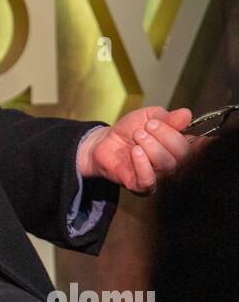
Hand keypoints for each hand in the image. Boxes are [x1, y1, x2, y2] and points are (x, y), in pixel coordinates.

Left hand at [76, 106, 193, 194]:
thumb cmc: (130, 130)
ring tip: (137, 136)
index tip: (166, 121)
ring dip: (150, 145)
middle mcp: (174, 163)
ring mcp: (159, 177)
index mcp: (179, 146)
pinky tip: (135, 151)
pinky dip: (142, 164)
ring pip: (166, 165)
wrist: (106, 141)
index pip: (195, 144)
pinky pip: (149, 180)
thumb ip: (168, 117)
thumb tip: (187, 115)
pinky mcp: (141, 187)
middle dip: (164, 135)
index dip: (185, 132)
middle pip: (183, 154)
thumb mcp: (149, 116)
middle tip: (146, 127)